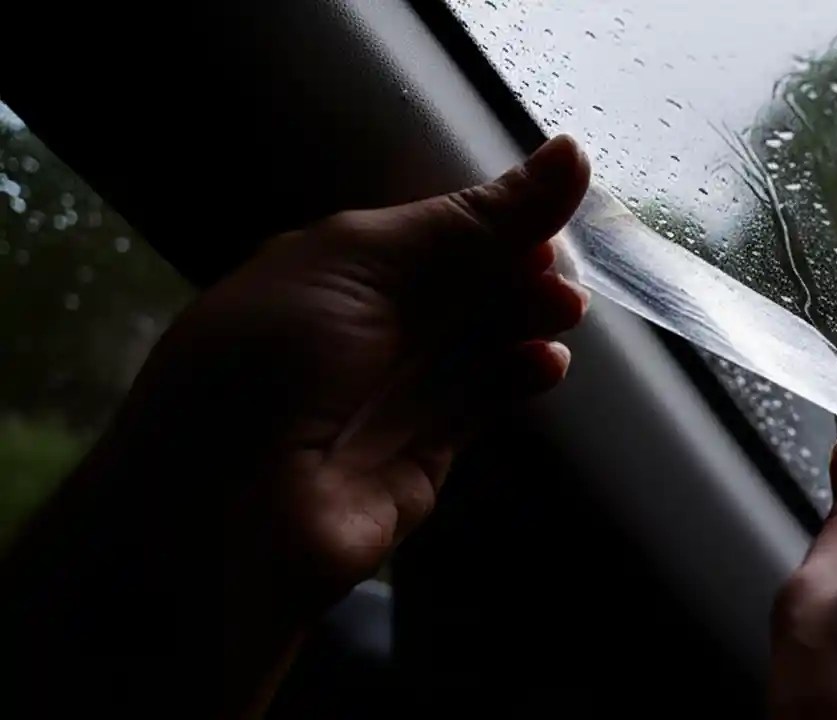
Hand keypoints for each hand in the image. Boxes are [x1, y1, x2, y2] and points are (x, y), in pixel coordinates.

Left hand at [116, 135, 590, 600]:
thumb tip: (570, 153)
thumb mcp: (366, 263)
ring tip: (563, 312)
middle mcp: (362, 327)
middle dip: (518, 270)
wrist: (224, 511)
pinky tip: (547, 362)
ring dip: (525, 320)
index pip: (431, 232)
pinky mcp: (421, 455)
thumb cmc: (276, 358)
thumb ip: (474, 220)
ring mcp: (392, 393)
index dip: (492, 221)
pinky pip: (480, 405)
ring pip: (478, 343)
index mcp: (333, 268)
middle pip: (462, 286)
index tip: (553, 213)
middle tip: (563, 273)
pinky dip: (519, 378)